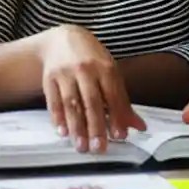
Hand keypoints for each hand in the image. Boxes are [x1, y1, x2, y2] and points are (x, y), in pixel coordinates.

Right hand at [40, 25, 145, 153]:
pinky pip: (53, 101)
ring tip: (81, 146)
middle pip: (91, 101)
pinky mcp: (49, 78)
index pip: (112, 94)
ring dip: (76, 127)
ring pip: (71, 103)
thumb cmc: (92, 60)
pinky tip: (62, 132)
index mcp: (105, 67)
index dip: (116, 115)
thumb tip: (139, 126)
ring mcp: (65, 73)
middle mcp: (85, 69)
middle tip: (99, 148)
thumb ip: (122, 101)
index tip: (119, 136)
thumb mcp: (110, 73)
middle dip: (96, 126)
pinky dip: (58, 118)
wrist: (62, 39)